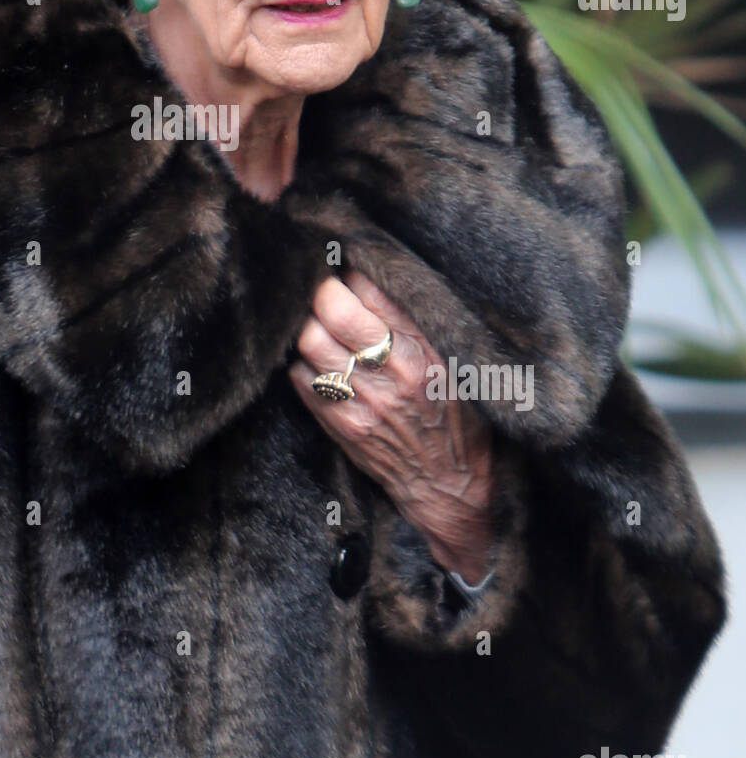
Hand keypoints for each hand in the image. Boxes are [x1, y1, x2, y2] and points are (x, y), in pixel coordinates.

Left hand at [288, 269, 494, 583]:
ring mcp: (363, 400)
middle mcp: (394, 372)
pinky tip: (322, 366)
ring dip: (310, 328)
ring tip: (323, 329)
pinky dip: (304, 365)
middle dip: (324, 293)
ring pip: (309, 341)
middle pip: (331, 310)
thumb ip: (421, 322)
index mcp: (427, 348)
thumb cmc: (458, 415)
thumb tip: (379, 277)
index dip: (354, 272)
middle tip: (328, 294)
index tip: (350, 272)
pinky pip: (300, 378)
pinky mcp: (340, 424)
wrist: (450, 485)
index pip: (372, 288)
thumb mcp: (458, 362)